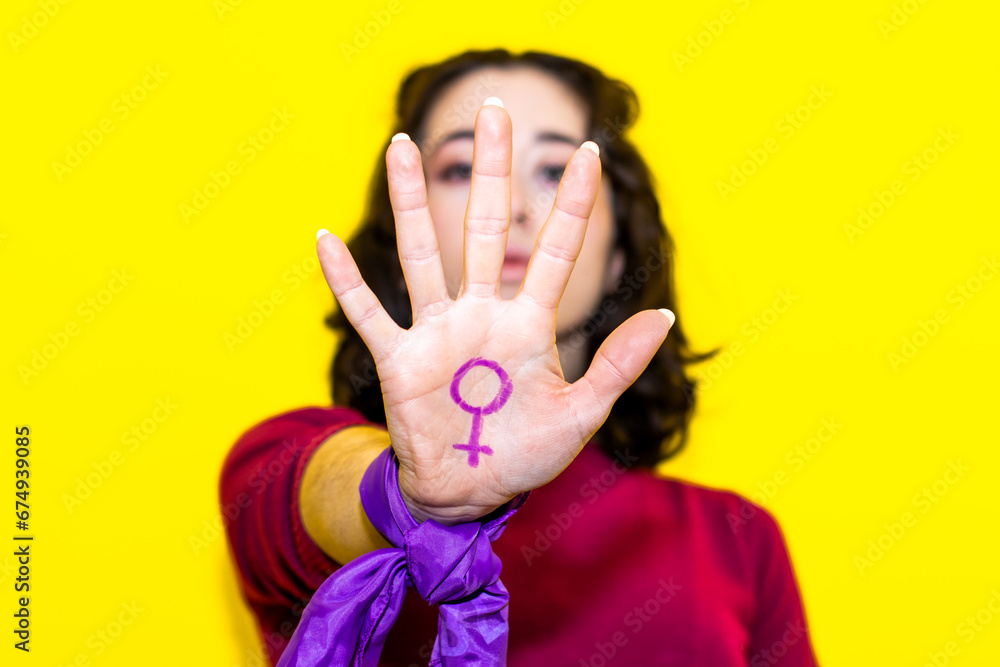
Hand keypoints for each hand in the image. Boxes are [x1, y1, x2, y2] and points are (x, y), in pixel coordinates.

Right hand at [316, 101, 673, 523]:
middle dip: (490, 170)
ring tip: (403, 145)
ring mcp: (438, 332)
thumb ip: (617, 365)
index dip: (571, 203)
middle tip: (495, 109)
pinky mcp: (399, 360)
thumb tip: (664, 315)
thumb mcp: (582, 414)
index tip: (587, 152)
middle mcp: (482, 314)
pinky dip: (347, 282)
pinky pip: (368, 314)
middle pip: (484, 227)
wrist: (472, 493)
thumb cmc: (527, 452)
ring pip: (421, 254)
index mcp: (530, 323)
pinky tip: (325, 241)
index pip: (554, 250)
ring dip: (410, 202)